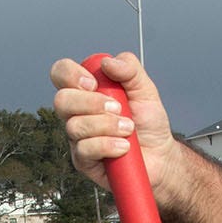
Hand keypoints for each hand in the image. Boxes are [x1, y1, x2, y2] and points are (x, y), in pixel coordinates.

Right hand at [50, 52, 180, 202]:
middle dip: (91, 103)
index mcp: (86, 90)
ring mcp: (77, 137)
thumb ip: (130, 69)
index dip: (71, 75)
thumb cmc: (148, 122)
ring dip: (107, 126)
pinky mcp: (82, 160)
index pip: (61, 73)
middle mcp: (76, 112)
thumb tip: (107, 62)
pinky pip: (84, 149)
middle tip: (118, 108)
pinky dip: (108, 145)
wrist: (160, 155)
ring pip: (75, 126)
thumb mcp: (145, 89)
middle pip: (61, 100)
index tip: (93, 83)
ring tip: (129, 129)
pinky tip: (124, 147)